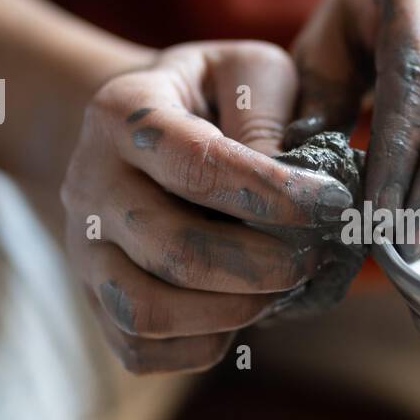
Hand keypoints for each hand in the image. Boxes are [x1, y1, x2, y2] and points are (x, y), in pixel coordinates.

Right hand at [61, 41, 353, 373]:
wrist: (134, 133)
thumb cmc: (209, 99)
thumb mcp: (244, 71)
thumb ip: (269, 111)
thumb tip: (287, 179)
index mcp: (124, 113)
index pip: (197, 166)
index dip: (275, 195)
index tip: (334, 204)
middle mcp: (90, 183)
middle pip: (173, 249)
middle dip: (263, 265)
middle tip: (313, 257)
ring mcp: (85, 248)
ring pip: (147, 309)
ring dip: (232, 311)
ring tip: (281, 290)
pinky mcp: (95, 300)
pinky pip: (141, 349)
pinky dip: (203, 345)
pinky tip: (242, 310)